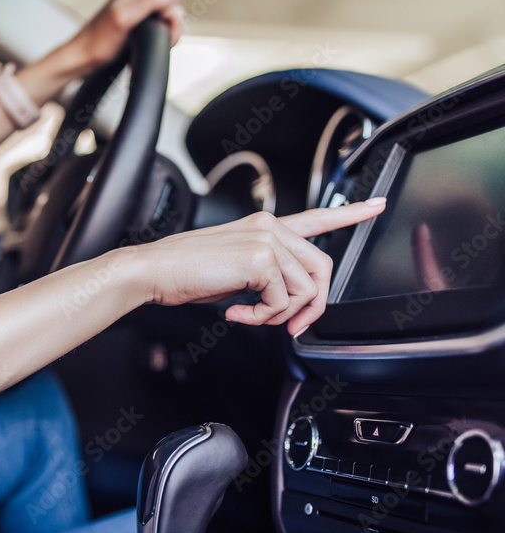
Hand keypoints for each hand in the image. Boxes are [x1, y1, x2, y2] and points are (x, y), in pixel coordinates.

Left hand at [59, 0, 186, 76]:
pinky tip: (142, 45)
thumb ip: (151, 2)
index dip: (172, 22)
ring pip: (164, 21)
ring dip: (161, 36)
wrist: (81, 59)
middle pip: (169, 10)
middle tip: (151, 42)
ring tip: (144, 45)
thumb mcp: (125, 20)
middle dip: (167, 30)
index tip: (163, 38)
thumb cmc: (97, 44)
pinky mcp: (134, 22)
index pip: (171, 0)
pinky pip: (155, 28)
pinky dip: (153, 38)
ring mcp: (135, 8)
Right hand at [139, 199, 386, 335]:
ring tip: (249, 317)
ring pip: (304, 290)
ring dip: (278, 316)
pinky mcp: (261, 260)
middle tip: (290, 326)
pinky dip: (261, 319)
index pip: (317, 217)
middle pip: (320, 268)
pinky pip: (281, 302)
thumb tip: (286, 303)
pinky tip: (235, 313)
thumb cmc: (184, 273)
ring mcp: (267, 240)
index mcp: (264, 225)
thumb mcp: (234, 271)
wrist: (154, 270)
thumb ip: (265, 277)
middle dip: (312, 305)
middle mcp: (270, 226)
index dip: (351, 213)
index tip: (376, 207)